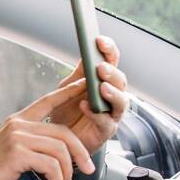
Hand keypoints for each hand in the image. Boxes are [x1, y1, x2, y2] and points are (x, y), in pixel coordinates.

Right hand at [0, 83, 95, 179]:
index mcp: (17, 121)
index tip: (85, 86)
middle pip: (62, 132)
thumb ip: (32, 143)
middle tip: (88, 168)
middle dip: (80, 152)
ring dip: (67, 172)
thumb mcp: (13, 151)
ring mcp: (16, 138)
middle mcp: (17, 125)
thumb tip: (61, 150)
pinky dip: (56, 179)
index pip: (48, 101)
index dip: (68, 92)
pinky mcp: (17, 154)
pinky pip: (51, 165)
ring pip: (59, 150)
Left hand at [41, 35, 128, 153]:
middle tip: (100, 67)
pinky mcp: (106, 131)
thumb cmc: (66, 112)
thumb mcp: (68, 87)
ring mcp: (112, 114)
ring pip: (122, 102)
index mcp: (104, 80)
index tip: (99, 40)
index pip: (112, 61)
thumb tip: (86, 52)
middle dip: (112, 73)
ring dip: (113, 93)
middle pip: (121, 81)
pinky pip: (105, 122)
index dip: (109, 49)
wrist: (58, 139)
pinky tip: (85, 106)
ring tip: (101, 87)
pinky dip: (96, 113)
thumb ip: (80, 73)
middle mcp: (113, 95)